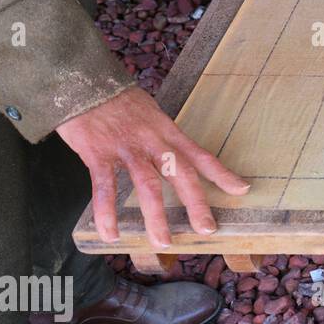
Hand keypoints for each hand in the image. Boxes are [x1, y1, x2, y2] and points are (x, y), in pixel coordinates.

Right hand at [57, 87, 249, 248]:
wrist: (82, 80)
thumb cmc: (116, 100)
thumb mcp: (149, 113)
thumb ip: (161, 136)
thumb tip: (171, 155)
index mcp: (167, 131)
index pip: (200, 155)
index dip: (221, 173)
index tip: (241, 190)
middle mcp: (152, 141)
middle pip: (181, 173)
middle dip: (196, 203)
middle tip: (206, 229)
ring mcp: (126, 148)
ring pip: (148, 185)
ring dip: (156, 216)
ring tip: (162, 242)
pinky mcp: (98, 154)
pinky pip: (105, 188)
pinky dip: (108, 213)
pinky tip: (111, 234)